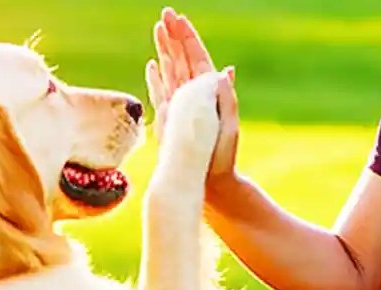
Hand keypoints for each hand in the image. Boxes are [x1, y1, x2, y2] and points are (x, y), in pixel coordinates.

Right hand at [146, 7, 239, 186]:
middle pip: (181, 59)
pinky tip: (152, 64)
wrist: (210, 182)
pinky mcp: (170, 119)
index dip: (188, 37)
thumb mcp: (227, 126)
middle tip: (165, 14)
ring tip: (158, 29)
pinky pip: (160, 92)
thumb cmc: (221, 156)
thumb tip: (224, 71)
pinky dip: (156, 77)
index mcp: (208, 93)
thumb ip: (225, 98)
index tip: (179, 18)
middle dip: (173, 36)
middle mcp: (193, 96)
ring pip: (170, 71)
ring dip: (164, 50)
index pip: (197, 58)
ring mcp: (180, 106)